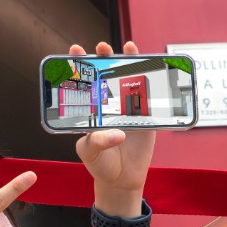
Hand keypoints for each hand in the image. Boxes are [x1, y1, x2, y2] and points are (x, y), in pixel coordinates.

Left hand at [70, 41, 154, 215]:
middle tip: (102, 48)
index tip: (74, 50)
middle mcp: (107, 105)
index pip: (81, 83)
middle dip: (103, 58)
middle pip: (105, 76)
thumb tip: (117, 134)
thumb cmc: (100, 164)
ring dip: (129, 62)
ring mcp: (126, 108)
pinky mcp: (145, 116)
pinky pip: (148, 96)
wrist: (122, 180)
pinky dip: (151, 81)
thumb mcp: (90, 153)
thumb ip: (97, 142)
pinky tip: (151, 66)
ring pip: (127, 80)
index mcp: (89, 110)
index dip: (77, 66)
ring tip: (128, 47)